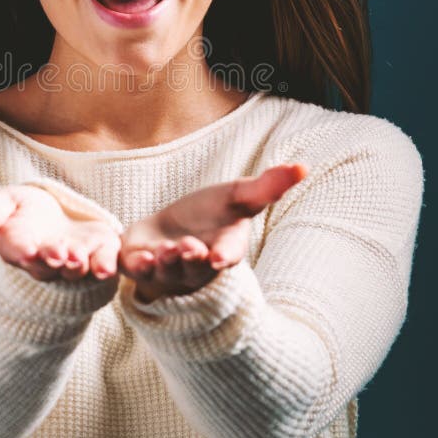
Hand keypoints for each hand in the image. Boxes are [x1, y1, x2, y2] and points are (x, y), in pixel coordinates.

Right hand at [0, 184, 120, 282]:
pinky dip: (107, 264)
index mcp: (22, 249)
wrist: (54, 217)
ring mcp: (76, 259)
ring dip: (79, 265)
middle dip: (54, 260)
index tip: (27, 251)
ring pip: (78, 267)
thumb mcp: (4, 204)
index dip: (24, 252)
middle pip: (51, 265)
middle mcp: (49, 261)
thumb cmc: (22, 212)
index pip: (21, 253)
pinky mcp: (100, 252)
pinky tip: (108, 266)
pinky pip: (105, 261)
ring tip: (79, 258)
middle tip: (58, 256)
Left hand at [118, 164, 306, 300]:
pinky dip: (135, 264)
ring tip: (165, 250)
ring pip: (166, 271)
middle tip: (188, 248)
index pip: (228, 253)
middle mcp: (195, 265)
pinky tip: (136, 254)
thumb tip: (303, 166)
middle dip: (191, 258)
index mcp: (222, 248)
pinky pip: (135, 270)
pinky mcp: (138, 265)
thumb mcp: (238, 196)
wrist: (166, 232)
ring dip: (165, 261)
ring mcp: (166, 269)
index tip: (219, 257)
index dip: (224, 255)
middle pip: (194, 266)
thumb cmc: (208, 214)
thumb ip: (267, 187)